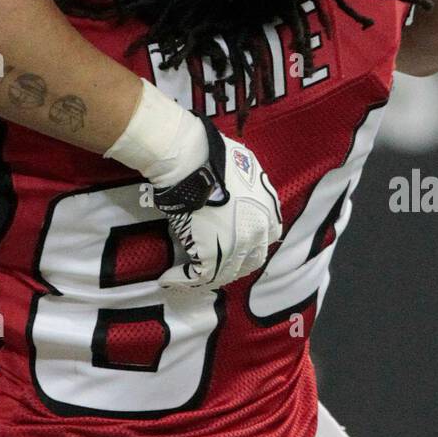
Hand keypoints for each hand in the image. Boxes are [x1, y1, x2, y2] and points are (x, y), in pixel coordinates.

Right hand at [153, 119, 281, 289]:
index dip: (252, 243)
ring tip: (190, 275)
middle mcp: (257, 232)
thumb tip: (240, 192)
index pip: (267, 237)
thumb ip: (250, 188)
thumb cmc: (214, 156)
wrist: (192, 162)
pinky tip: (169, 278)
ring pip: (225, 272)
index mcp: (268, 212)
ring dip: (209, 276)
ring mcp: (236, 246)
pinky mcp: (212, 254)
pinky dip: (183, 279)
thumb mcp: (247, 168)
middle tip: (215, 263)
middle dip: (235, 264)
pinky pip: (199, 275)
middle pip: (250, 260)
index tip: (237, 243)